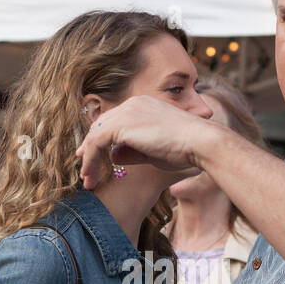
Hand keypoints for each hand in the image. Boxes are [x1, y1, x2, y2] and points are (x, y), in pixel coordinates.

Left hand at [75, 95, 208, 189]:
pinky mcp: (122, 125)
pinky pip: (96, 142)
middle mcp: (132, 104)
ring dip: (89, 158)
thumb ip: (132, 151)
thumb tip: (113, 156)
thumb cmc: (184, 149)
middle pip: (101, 125)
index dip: (101, 139)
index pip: (113, 121)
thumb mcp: (153, 151)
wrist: (199, 142)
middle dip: (90, 148)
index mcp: (142, 105)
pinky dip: (90, 159)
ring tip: (87, 179)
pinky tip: (91, 174)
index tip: (92, 158)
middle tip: (85, 170)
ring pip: (96, 135)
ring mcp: (126, 112)